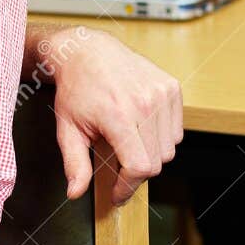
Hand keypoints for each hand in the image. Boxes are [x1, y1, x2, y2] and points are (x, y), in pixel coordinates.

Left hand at [45, 27, 183, 204]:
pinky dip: (162, 136)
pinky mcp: (171, 87)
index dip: (128, 187)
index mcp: (118, 115)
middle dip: (137, 171)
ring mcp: (161, 93)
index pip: (139, 167)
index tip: (117, 193)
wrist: (87, 51)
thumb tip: (75, 193)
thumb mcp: (68, 129)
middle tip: (118, 163)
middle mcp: (145, 103)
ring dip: (151, 153)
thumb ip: (74, 164)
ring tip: (128, 141)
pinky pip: (176, 129)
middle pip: (156, 162)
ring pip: (169, 148)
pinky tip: (141, 126)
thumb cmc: (76, 89)